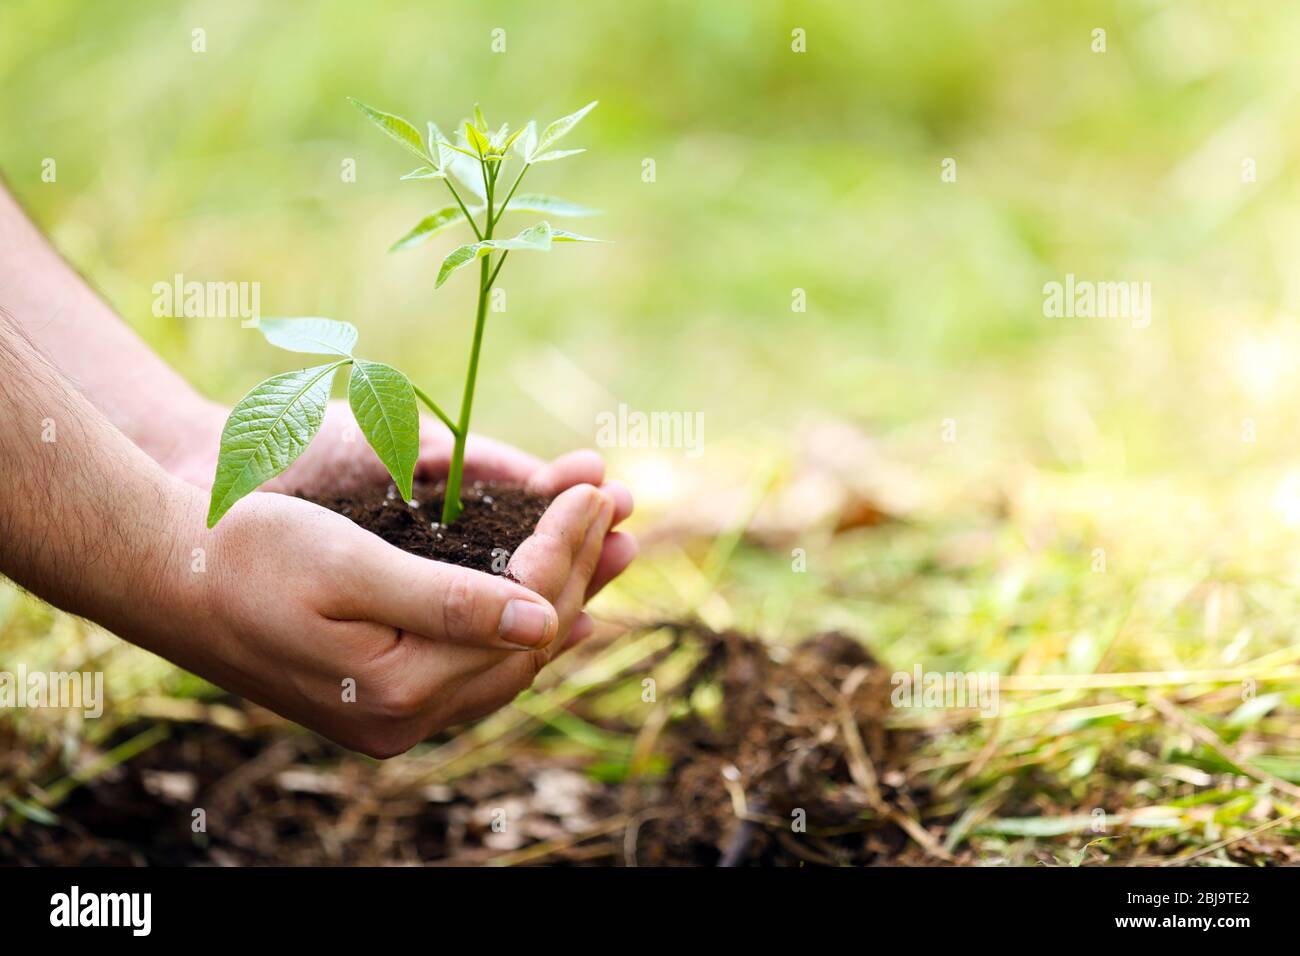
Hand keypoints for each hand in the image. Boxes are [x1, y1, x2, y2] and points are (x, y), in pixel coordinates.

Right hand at [185, 480, 623, 756]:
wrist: (170, 577)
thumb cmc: (250, 554)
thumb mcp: (351, 565)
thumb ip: (449, 602)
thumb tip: (545, 622)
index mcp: (398, 688)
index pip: (520, 617)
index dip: (566, 547)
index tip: (595, 486)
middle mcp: (404, 720)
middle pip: (525, 644)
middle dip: (578, 568)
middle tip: (617, 504)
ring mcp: (394, 720)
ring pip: (508, 663)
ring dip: (560, 600)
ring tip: (608, 549)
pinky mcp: (384, 704)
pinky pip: (476, 675)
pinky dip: (518, 634)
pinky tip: (554, 612)